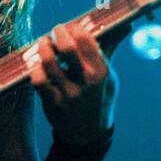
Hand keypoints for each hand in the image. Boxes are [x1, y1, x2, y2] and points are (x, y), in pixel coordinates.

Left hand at [30, 21, 126, 146]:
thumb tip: (124, 26)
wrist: (88, 133)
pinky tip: (38, 65)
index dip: (74, 28)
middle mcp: (86, 83)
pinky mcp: (52, 103)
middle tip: (55, 31)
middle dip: (58, 32)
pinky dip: (35, 69)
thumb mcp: (110, 77)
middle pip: (67, 47)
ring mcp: (68, 94)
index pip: (86, 40)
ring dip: (43, 47)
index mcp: (102, 72)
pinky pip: (38, 80)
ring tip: (44, 43)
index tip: (70, 26)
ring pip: (48, 62)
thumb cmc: (99, 98)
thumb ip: (110, 50)